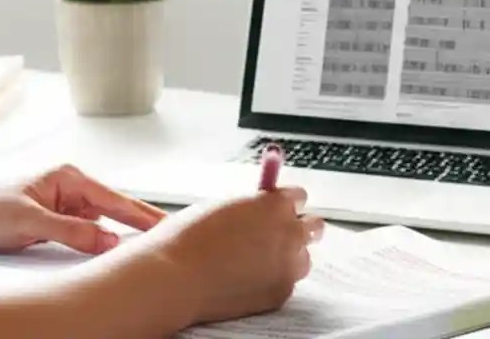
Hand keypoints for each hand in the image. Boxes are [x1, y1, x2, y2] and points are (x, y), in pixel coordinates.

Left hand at [0, 164, 167, 254]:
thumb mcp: (28, 222)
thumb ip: (71, 231)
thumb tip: (108, 240)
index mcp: (67, 178)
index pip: (117, 200)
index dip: (145, 217)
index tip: (169, 230)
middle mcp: (69, 190)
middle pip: (116, 211)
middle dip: (142, 227)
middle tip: (171, 244)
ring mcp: (63, 208)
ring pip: (103, 226)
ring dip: (121, 239)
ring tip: (147, 255)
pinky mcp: (54, 225)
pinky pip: (87, 237)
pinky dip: (101, 246)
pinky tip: (112, 259)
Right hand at [142, 187, 323, 324]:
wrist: (176, 277)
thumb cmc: (187, 239)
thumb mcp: (221, 207)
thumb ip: (250, 206)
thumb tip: (259, 209)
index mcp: (274, 204)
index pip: (298, 196)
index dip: (284, 201)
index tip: (276, 208)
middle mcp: (289, 233)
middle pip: (313, 226)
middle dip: (297, 226)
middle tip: (276, 232)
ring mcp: (288, 266)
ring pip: (302, 257)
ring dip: (287, 255)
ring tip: (255, 260)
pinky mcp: (281, 293)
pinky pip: (286, 282)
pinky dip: (272, 279)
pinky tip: (246, 278)